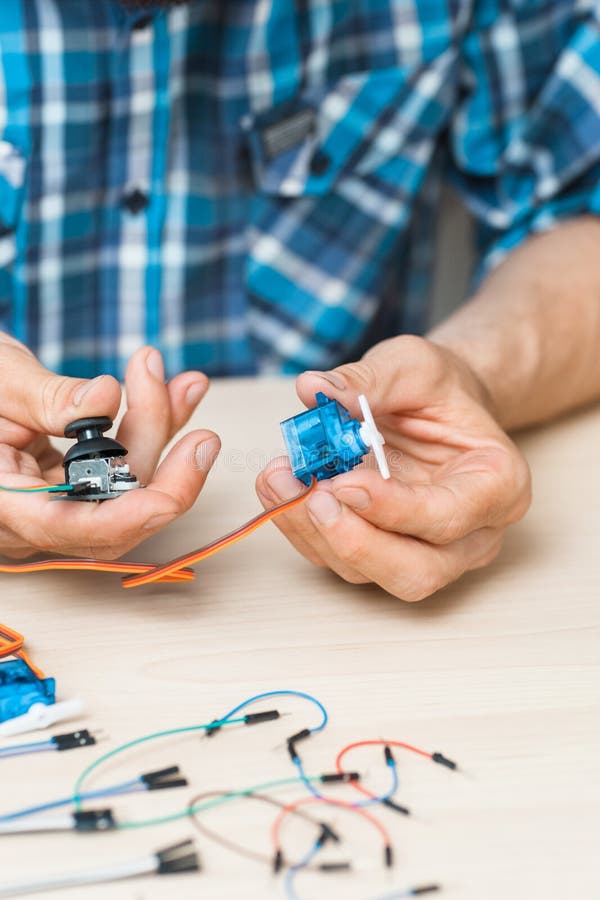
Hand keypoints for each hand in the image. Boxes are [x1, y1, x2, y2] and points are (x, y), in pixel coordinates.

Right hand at [0, 334, 219, 558]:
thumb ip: (46, 395)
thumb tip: (104, 397)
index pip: (69, 527)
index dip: (131, 514)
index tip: (176, 481)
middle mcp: (25, 517)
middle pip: (112, 507)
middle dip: (154, 445)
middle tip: (180, 389)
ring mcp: (49, 506)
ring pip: (125, 489)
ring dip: (160, 429)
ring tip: (180, 380)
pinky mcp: (68, 486)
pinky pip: (120, 470)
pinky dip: (148, 429)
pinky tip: (175, 392)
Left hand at [257, 336, 530, 600]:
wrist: (436, 407)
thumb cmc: (438, 389)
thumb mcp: (412, 364)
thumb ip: (367, 379)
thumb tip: (312, 389)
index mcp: (497, 486)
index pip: (449, 517)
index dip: (394, 509)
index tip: (344, 482)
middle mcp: (470, 535)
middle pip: (416, 572)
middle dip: (355, 542)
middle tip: (311, 494)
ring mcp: (426, 553)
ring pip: (370, 575)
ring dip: (315, 532)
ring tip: (278, 476)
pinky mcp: (381, 554)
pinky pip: (338, 560)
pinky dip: (301, 528)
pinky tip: (279, 486)